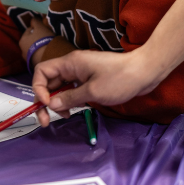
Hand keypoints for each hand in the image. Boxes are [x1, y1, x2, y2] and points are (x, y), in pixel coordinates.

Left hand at [18, 15, 54, 67]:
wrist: (49, 58)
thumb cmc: (43, 40)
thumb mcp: (40, 27)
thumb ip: (35, 21)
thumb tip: (33, 18)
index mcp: (22, 39)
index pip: (29, 30)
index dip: (37, 28)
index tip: (44, 29)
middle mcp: (22, 50)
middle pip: (30, 40)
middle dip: (36, 38)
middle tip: (45, 37)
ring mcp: (27, 58)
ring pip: (33, 48)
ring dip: (38, 46)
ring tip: (47, 46)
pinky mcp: (34, 65)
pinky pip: (37, 55)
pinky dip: (40, 53)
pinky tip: (47, 52)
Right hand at [32, 49, 161, 126]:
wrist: (144, 72)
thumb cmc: (119, 79)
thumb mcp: (92, 92)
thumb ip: (69, 99)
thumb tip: (51, 105)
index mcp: (70, 63)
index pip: (42, 72)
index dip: (39, 89)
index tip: (48, 105)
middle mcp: (72, 66)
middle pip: (49, 82)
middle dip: (45, 101)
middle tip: (46, 121)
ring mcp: (81, 72)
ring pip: (60, 87)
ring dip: (58, 102)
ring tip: (65, 116)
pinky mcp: (89, 79)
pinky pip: (72, 89)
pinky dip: (69, 100)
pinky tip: (76, 109)